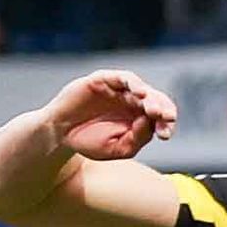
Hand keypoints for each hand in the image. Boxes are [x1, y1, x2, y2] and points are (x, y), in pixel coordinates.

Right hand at [44, 69, 176, 161]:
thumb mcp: (118, 148)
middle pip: (155, 100)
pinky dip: (133, 84)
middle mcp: (131, 100)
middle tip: (166, 119)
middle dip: (163, 110)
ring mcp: (118, 88)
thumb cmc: (89, 141)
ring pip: (142, 89)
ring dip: (151, 99)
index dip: (166, 123)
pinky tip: (140, 95)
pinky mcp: (104, 79)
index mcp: (138, 116)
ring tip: (155, 111)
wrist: (60, 134)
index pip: (160, 115)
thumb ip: (137, 138)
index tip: (165, 134)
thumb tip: (150, 121)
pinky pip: (123, 78)